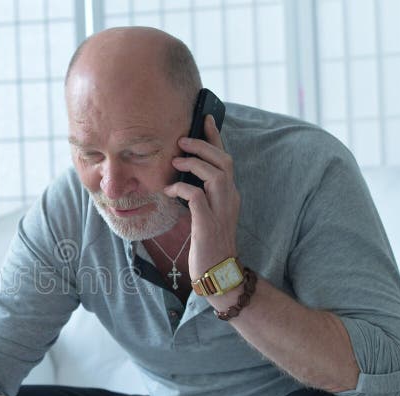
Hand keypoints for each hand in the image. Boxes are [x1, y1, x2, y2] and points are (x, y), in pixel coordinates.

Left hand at [164, 114, 239, 279]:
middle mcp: (229, 199)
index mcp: (229, 195)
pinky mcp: (208, 224)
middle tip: (183, 140)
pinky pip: (197, 197)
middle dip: (204, 146)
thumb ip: (199, 196)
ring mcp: (221, 211)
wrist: (218, 273)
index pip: (226, 160)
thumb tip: (180, 179)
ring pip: (215, 175)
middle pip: (224, 162)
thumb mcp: (205, 215)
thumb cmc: (208, 244)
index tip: (205, 119)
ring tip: (175, 161)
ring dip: (194, 164)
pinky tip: (170, 191)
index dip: (215, 138)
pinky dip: (183, 189)